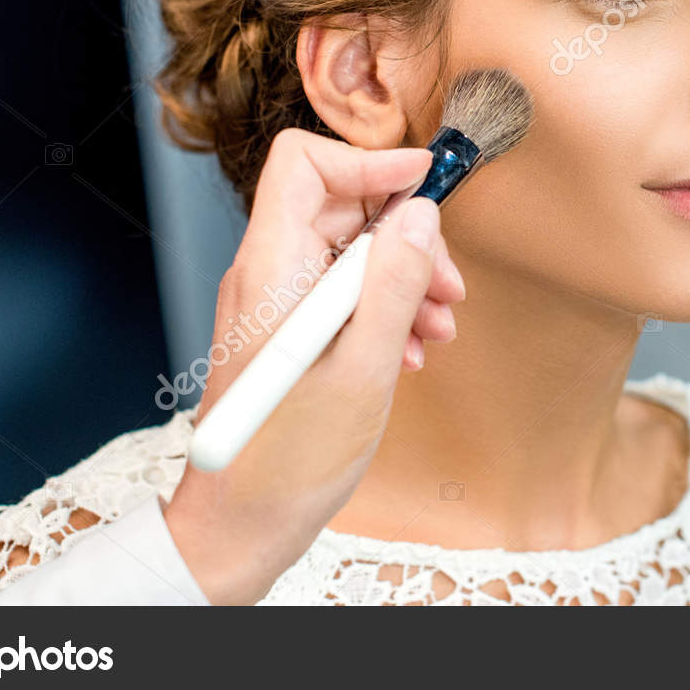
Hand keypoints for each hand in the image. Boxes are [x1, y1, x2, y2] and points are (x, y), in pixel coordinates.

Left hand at [161, 128, 464, 603]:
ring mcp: (275, 303)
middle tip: (449, 286)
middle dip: (404, 236)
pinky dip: (384, 309)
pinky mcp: (288, 331)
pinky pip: (341, 293)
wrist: (240, 528)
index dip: (367, 161)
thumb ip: (393, 285)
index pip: (302, 164)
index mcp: (271, 270)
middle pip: (339, 207)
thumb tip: (420, 214)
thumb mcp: (364, 370)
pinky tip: (411, 351)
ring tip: (438, 328)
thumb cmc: (290, 461)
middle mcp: (266, 274)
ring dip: (403, 279)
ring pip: (348, 252)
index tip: (425, 182)